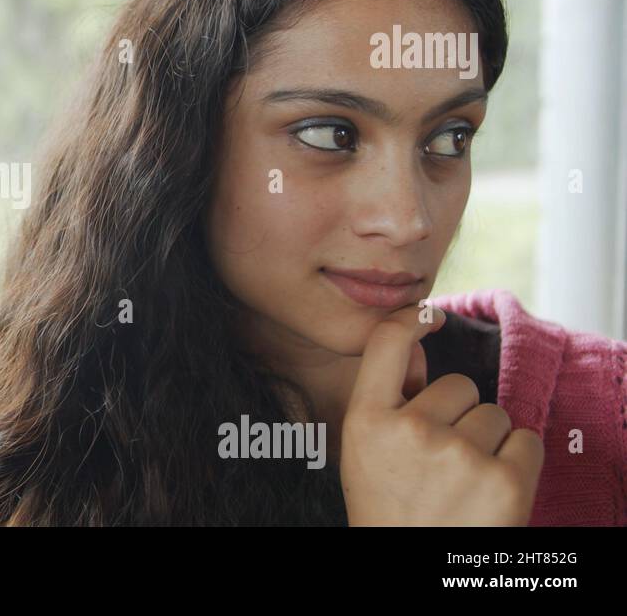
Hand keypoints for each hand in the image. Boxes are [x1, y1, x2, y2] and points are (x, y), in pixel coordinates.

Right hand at [340, 303, 543, 525]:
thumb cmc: (390, 508)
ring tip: (464, 481)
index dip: (412, 319)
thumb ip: (388, 397)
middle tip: (441, 460)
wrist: (411, 574)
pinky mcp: (506, 481)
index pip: (384, 342)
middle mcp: (410, 431)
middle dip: (458, 414)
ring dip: (488, 441)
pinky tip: (491, 489)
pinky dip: (518, 462)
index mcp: (365, 421)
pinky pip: (528, 439)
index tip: (429, 318)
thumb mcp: (366, 451)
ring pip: (495, 414)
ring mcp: (459, 456)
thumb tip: (418, 344)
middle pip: (458, 386)